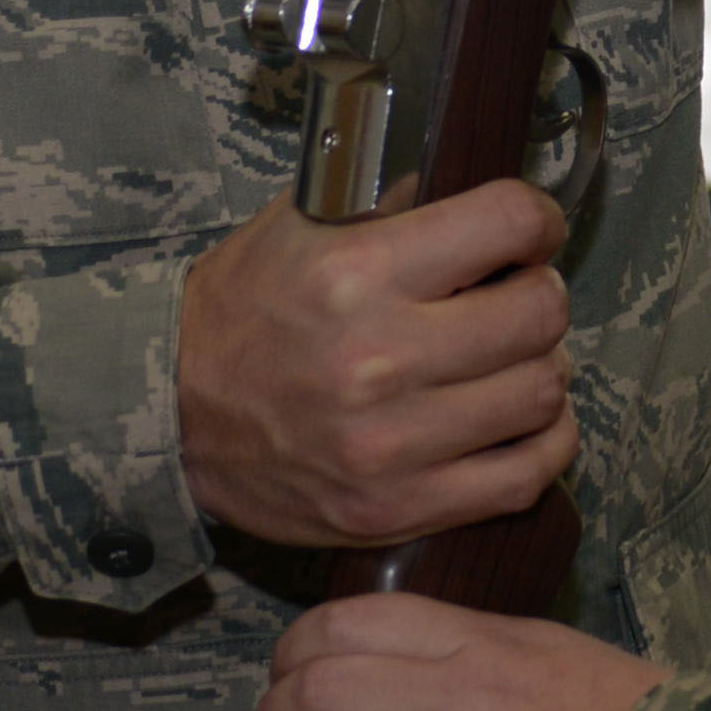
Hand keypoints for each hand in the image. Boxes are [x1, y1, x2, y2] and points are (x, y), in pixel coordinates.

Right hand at [181, 179, 576, 550]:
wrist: (167, 414)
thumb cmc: (241, 313)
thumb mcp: (299, 227)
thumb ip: (391, 204)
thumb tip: (481, 200)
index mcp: (355, 272)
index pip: (508, 223)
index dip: (536, 219)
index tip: (531, 230)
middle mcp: (378, 358)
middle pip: (539, 314)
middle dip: (540, 294)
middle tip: (519, 295)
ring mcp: (390, 445)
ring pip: (542, 394)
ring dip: (541, 368)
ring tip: (513, 359)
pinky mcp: (396, 509)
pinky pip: (522, 477)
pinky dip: (543, 444)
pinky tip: (521, 420)